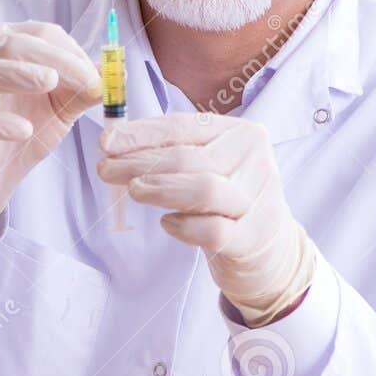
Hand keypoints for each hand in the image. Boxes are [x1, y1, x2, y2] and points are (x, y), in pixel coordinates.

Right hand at [0, 22, 101, 247]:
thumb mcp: (59, 110)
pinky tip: (22, 129)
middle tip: (85, 80)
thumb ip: (82, 90)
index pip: (38, 33)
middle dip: (52, 58)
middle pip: (11, 43)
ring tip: (49, 83)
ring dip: (18, 74)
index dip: (70, 52)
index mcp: (3, 47)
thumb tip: (115, 73)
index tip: (95, 78)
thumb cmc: (19, 135)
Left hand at [96, 113, 315, 325]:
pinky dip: (185, 227)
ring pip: (203, 189)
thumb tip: (113, 141)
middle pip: (187, 158)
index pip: (182, 127)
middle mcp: (255, 161)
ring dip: (160, 189)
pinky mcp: (254, 237)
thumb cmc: (226, 200)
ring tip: (134, 191)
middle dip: (139, 163)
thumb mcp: (207, 166)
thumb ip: (170, 151)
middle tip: (106, 170)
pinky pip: (214, 231)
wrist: (270, 248)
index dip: (139, 134)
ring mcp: (258, 200)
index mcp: (240, 134)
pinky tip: (168, 224)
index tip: (105, 142)